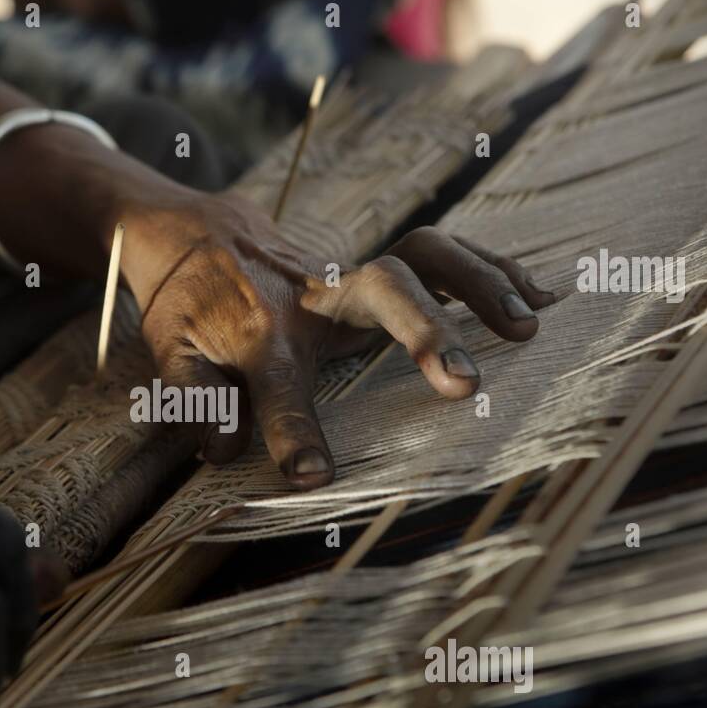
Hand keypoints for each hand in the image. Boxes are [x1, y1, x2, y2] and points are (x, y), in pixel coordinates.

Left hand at [119, 192, 555, 489]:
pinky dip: (490, 268)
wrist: (191, 230)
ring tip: (525, 328)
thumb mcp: (169, 353)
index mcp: (259, 332)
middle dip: (424, 332)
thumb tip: (222, 449)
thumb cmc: (184, 303)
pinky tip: (537, 294)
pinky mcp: (372, 265)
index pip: (276, 389)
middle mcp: (313, 297)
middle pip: (379, 290)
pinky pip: (439, 255)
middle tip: (465, 383)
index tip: (312, 477)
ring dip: (478, 284)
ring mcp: (349, 274)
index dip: (293, 433)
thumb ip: (195, 400)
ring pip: (422, 256)